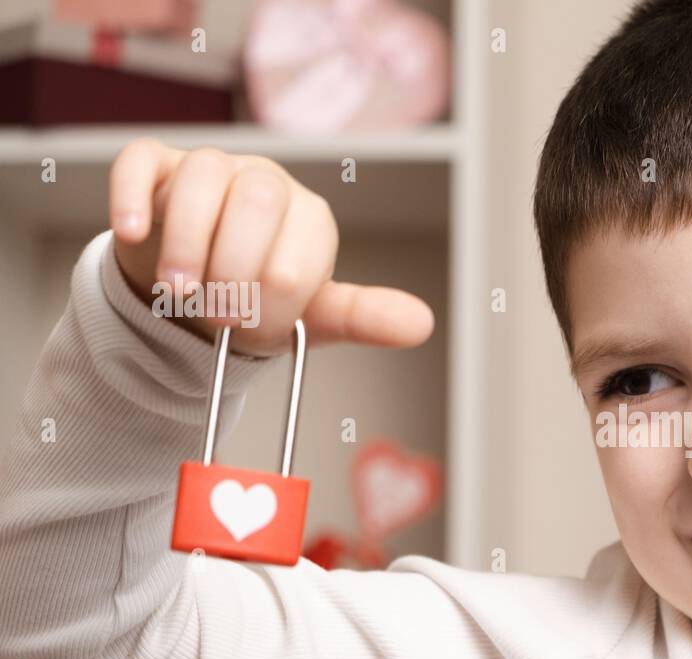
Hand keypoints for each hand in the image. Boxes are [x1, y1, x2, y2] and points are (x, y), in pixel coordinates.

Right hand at [108, 139, 434, 356]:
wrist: (194, 297)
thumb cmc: (257, 300)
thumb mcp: (312, 316)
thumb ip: (363, 317)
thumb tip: (421, 325)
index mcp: (310, 219)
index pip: (299, 245)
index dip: (271, 294)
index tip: (247, 327)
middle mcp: (267, 184)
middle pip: (259, 201)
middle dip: (235, 265)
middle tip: (215, 313)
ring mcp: (213, 170)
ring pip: (206, 177)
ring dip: (188, 239)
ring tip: (178, 290)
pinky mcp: (159, 168)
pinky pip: (144, 162)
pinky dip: (134, 195)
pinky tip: (133, 233)